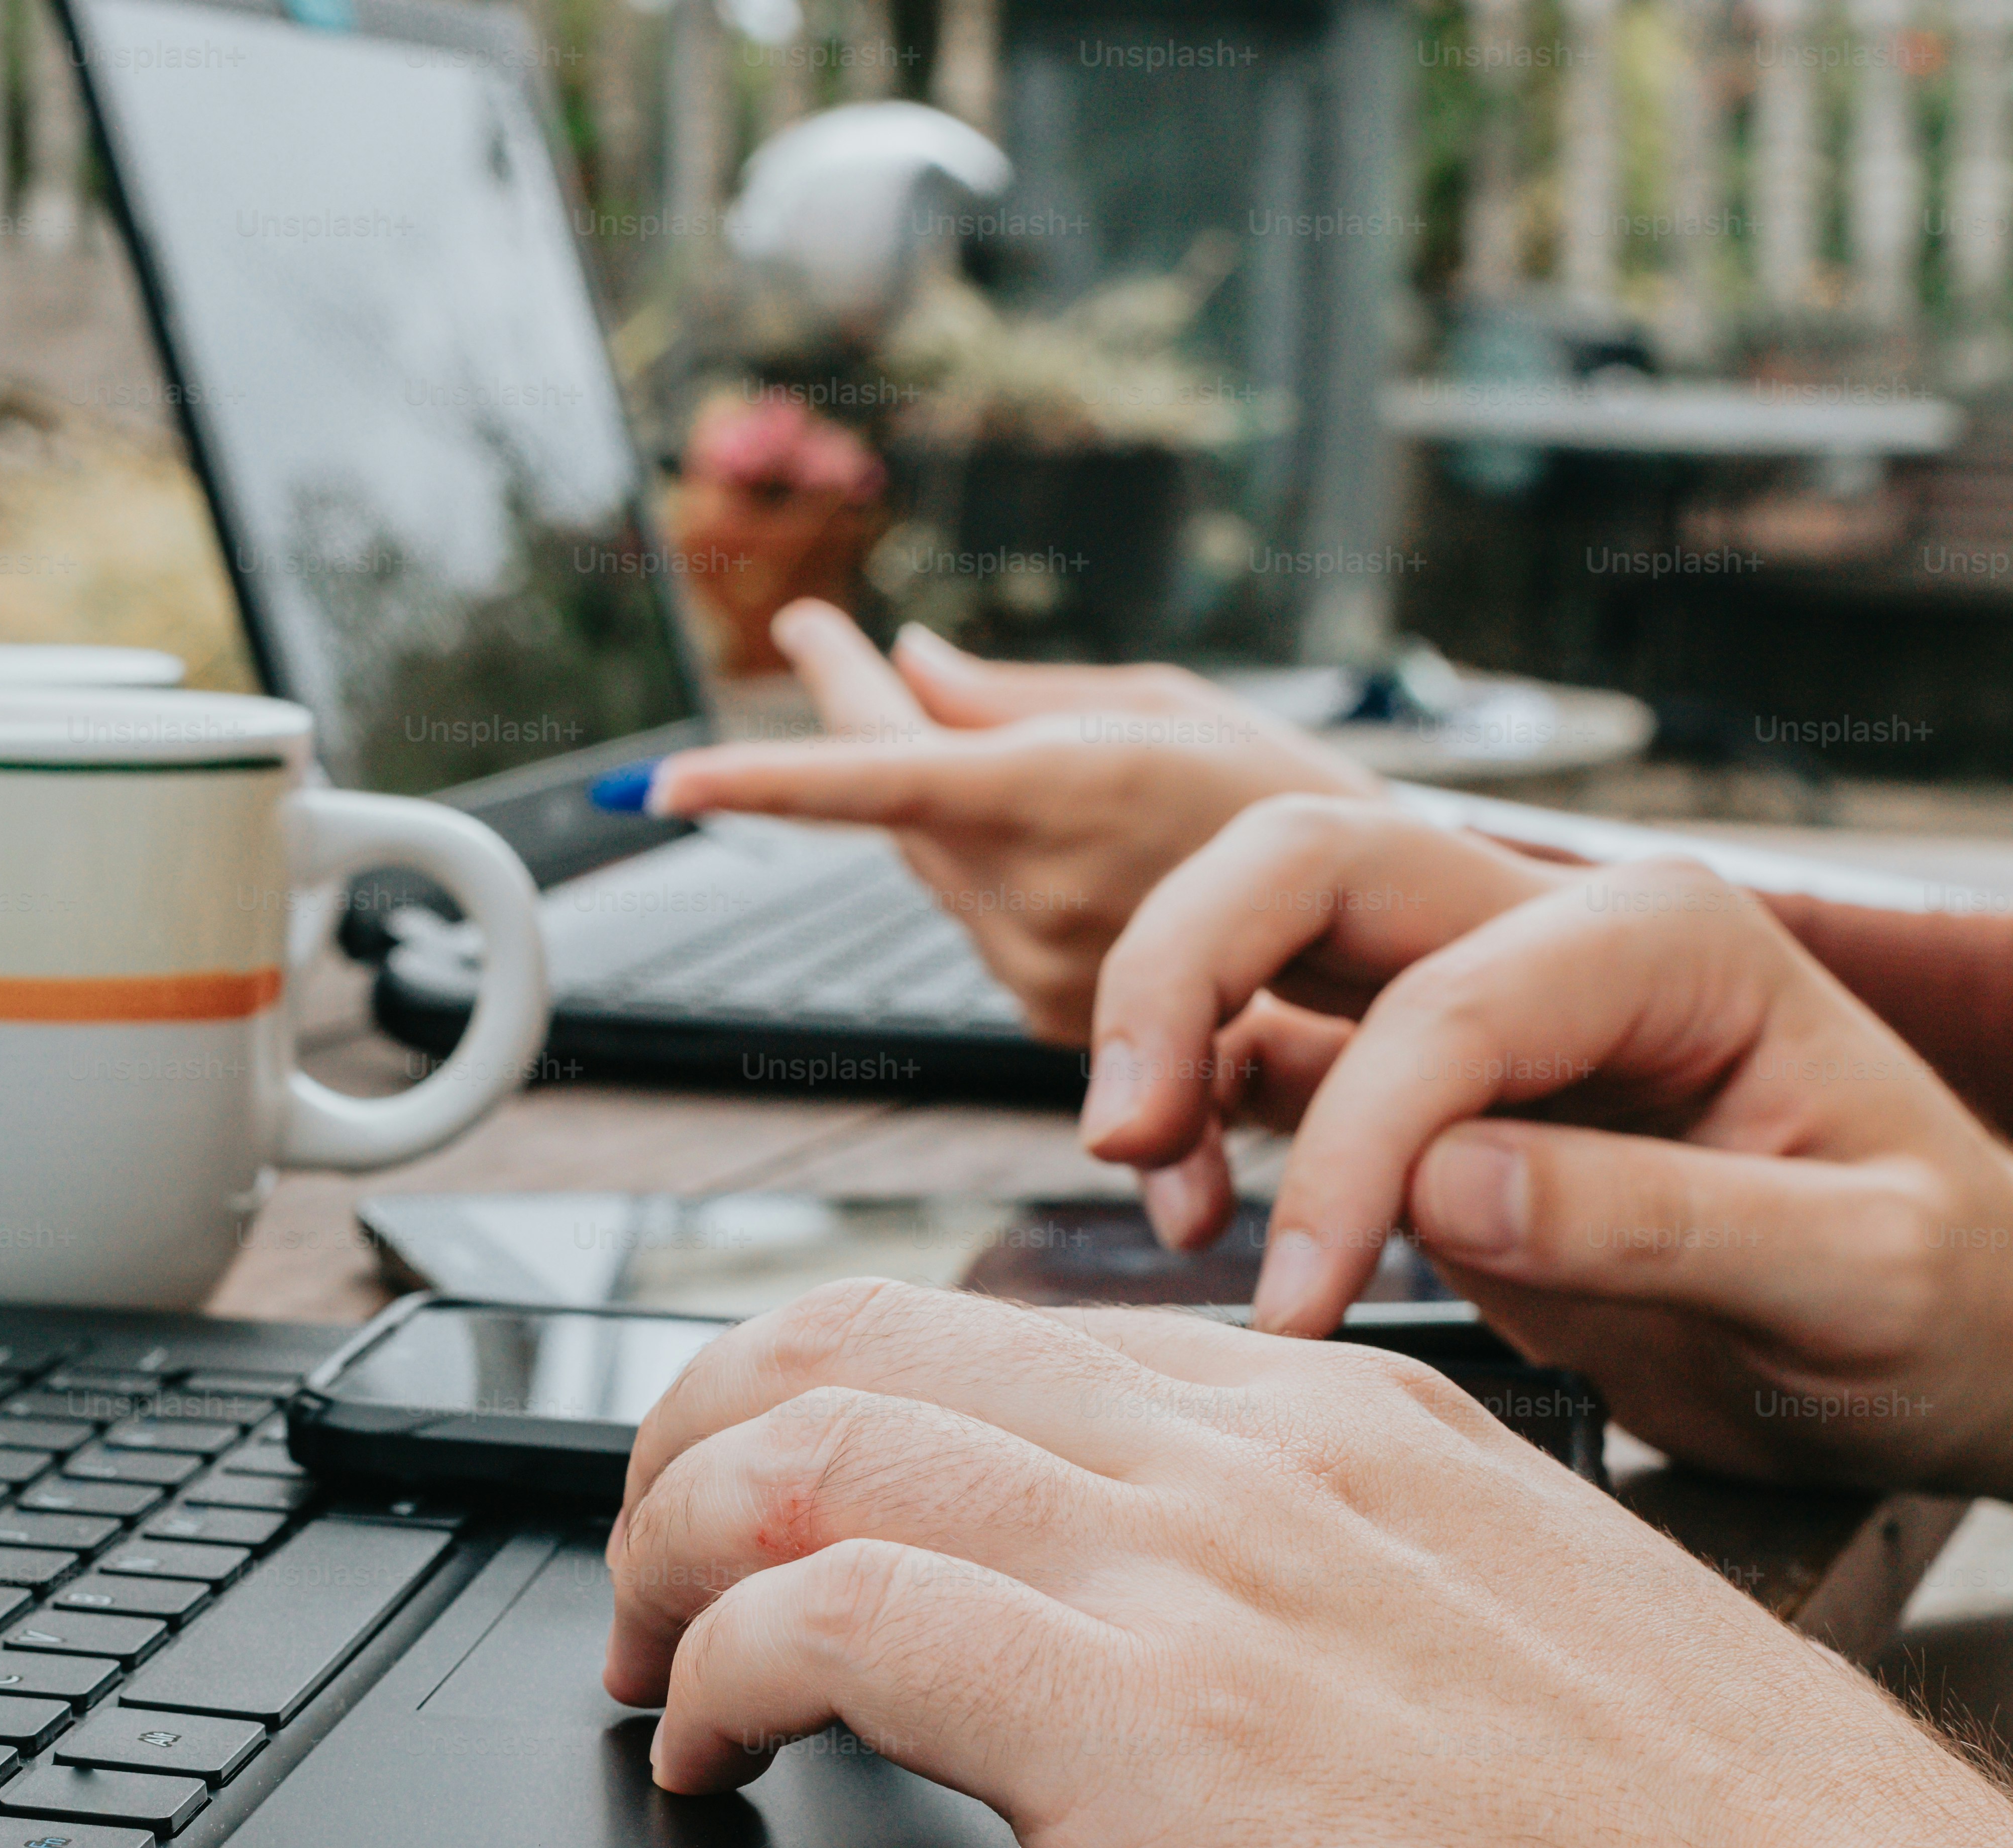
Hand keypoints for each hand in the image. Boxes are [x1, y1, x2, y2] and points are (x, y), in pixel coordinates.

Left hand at [606, 1279, 2012, 1847]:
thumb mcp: (1471, 1633)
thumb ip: (1283, 1573)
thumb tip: (1095, 1594)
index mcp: (1323, 1414)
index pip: (964, 1323)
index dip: (798, 1408)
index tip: (747, 1522)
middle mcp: (1245, 1451)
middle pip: (843, 1344)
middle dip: (684, 1450)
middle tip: (647, 1582)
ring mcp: (1198, 1573)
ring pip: (801, 1450)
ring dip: (661, 1559)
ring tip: (647, 1674)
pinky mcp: (1154, 1722)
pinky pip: (826, 1618)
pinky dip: (714, 1677)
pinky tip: (708, 1755)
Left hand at [639, 602, 1376, 1040]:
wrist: (1378, 940)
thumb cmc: (1280, 793)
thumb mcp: (1161, 711)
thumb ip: (1012, 699)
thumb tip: (905, 665)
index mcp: (1054, 793)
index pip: (876, 785)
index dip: (763, 782)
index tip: (665, 780)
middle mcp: (1029, 891)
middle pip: (891, 803)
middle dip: (851, 718)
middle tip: (813, 632)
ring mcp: (1032, 967)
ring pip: (933, 863)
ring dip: (934, 798)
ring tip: (970, 729)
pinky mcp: (1047, 1018)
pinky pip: (980, 919)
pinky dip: (990, 869)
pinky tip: (1049, 841)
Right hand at [1082, 797, 2012, 1489]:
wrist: (1953, 1339)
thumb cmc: (1939, 1301)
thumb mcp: (1861, 1278)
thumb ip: (1661, 1221)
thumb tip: (1444, 1181)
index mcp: (1672, 942)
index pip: (1445, 1010)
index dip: (1346, 1151)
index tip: (1295, 1298)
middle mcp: (1559, 934)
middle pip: (1306, 864)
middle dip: (1181, 976)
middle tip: (1123, 1133)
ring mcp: (1481, 995)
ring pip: (1261, 924)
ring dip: (1167, 1027)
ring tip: (1145, 1175)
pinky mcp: (1428, 1084)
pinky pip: (1270, 1042)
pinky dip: (1200, 1103)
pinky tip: (1195, 1204)